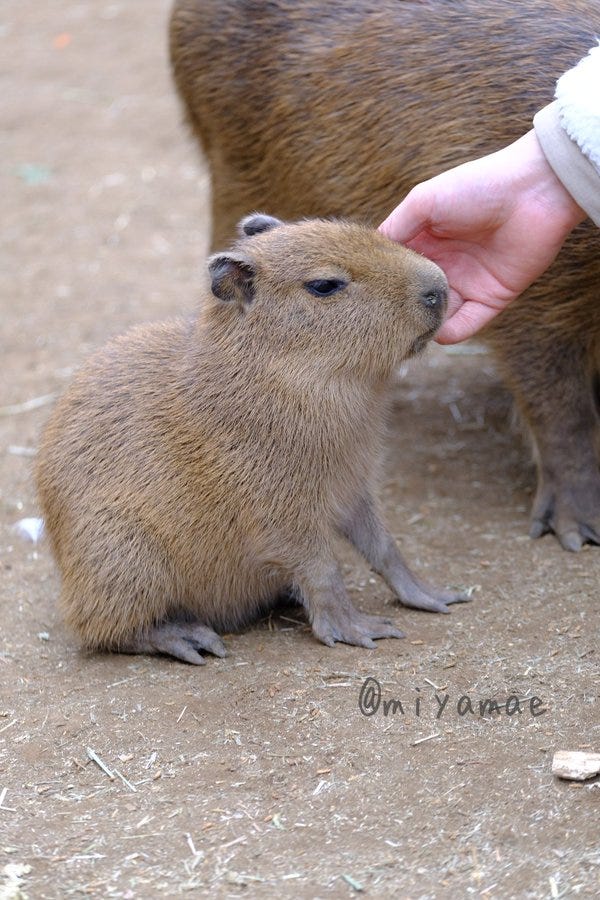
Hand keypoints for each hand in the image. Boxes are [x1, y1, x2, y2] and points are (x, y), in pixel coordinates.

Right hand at [379, 130, 584, 342]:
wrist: (534, 190)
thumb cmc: (477, 187)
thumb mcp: (424, 201)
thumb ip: (396, 227)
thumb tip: (371, 258)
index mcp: (425, 242)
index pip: (397, 272)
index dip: (382, 284)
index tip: (364, 297)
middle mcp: (444, 266)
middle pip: (415, 299)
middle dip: (400, 312)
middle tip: (382, 324)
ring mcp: (467, 284)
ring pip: (437, 316)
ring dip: (424, 325)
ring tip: (409, 331)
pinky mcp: (492, 298)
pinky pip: (467, 324)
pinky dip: (452, 333)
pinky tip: (438, 333)